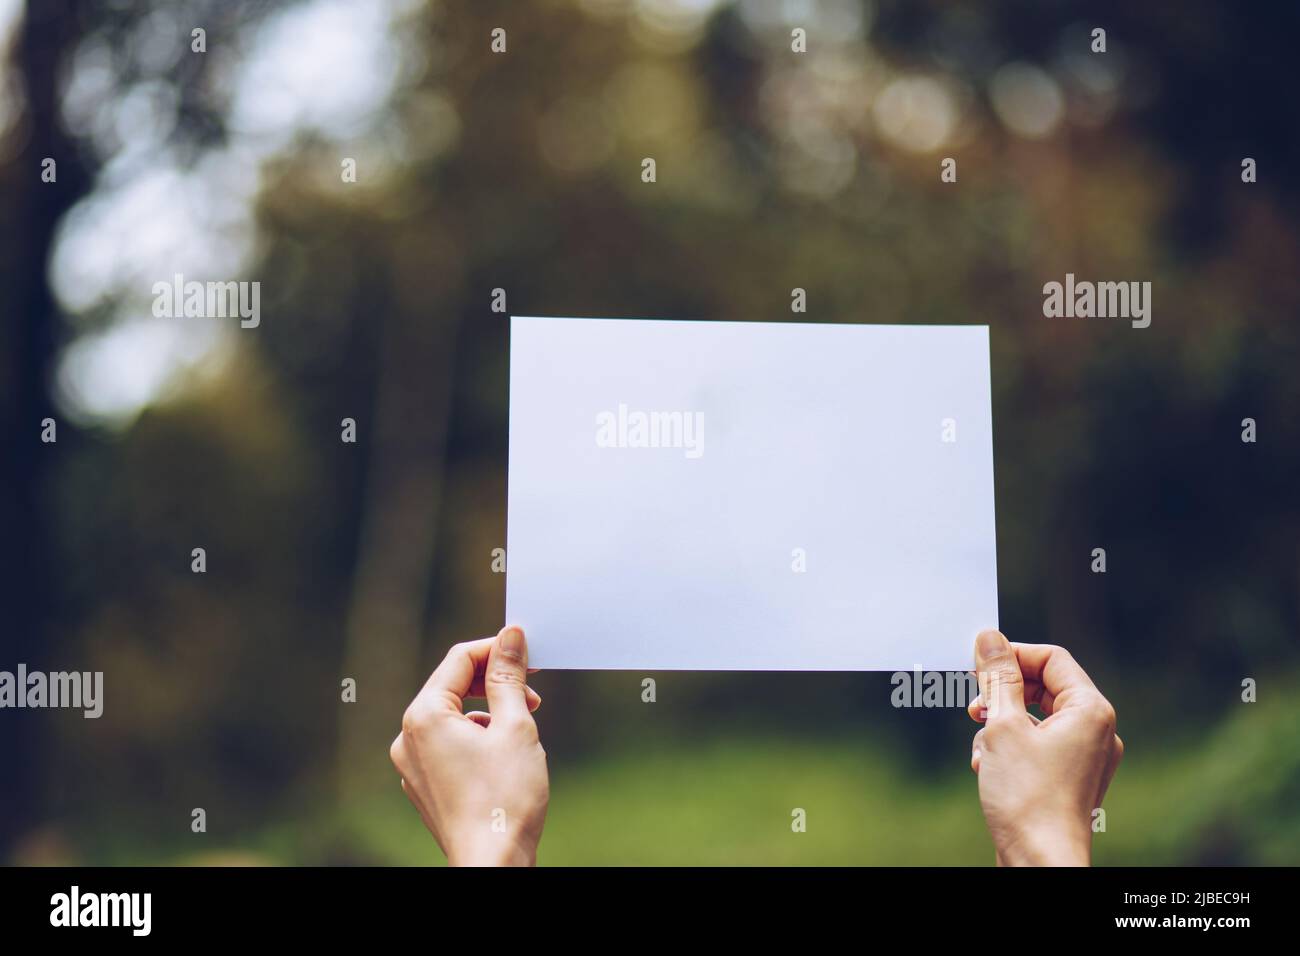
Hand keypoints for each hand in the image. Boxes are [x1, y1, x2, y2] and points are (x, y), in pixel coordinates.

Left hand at [390, 625, 548, 865]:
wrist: (492, 864)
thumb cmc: (505, 798)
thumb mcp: (516, 726)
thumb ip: (509, 676)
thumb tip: (510, 637)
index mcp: (424, 717)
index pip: (460, 660)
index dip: (497, 650)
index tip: (529, 652)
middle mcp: (408, 738)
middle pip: (452, 688)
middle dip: (495, 685)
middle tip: (533, 696)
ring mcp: (413, 765)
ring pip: (453, 718)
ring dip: (490, 714)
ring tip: (522, 734)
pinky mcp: (424, 786)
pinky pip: (450, 746)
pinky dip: (477, 740)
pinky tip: (504, 760)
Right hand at [968, 630, 1122, 865]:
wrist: (1041, 862)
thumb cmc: (1027, 796)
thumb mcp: (1003, 725)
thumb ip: (997, 677)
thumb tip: (990, 637)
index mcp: (1091, 710)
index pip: (1051, 658)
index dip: (1011, 656)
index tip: (978, 668)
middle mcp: (1097, 731)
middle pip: (1045, 687)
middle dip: (1003, 695)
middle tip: (974, 708)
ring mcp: (1086, 758)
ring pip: (1037, 719)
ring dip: (1001, 726)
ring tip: (984, 750)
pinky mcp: (1071, 779)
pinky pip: (1039, 746)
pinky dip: (1012, 750)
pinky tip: (990, 768)